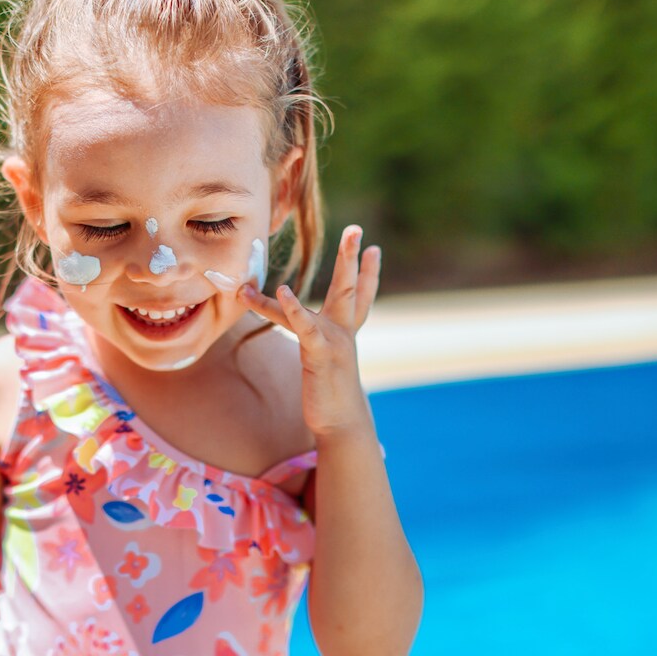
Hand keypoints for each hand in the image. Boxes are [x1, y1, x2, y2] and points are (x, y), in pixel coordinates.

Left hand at [237, 225, 381, 436]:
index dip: (367, 273)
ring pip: (338, 295)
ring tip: (346, 240)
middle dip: (353, 258)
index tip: (373, 249)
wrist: (340, 424)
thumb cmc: (329, 392)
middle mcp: (344, 331)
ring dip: (343, 266)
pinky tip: (283, 290)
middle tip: (357, 230)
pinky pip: (305, 326)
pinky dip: (293, 308)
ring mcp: (335, 340)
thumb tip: (310, 337)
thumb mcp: (323, 363)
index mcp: (344, 332)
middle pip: (351, 287)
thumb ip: (313, 343)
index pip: (360, 297)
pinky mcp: (320, 354)